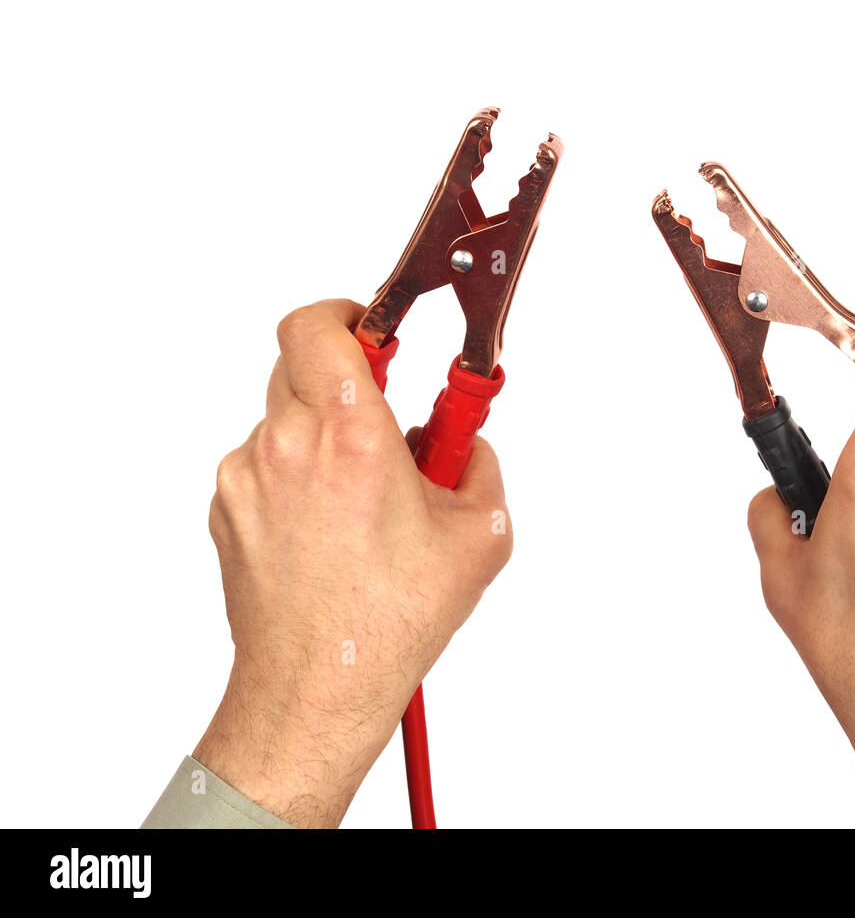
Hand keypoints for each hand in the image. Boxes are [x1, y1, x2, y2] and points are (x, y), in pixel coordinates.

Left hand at [194, 300, 511, 826]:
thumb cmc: (392, 620)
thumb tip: (464, 439)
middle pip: (302, 364)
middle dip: (348, 379)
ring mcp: (248, 478)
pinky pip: (264, 464)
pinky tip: (332, 527)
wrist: (319, 687)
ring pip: (284, 418)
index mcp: (351, 437)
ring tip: (365, 495)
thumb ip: (477, 460)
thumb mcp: (479, 533)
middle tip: (385, 415)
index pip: (319, 324)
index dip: (349, 314)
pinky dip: (297, 476)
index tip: (377, 327)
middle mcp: (288, 446)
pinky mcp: (228, 509)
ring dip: (324, 435)